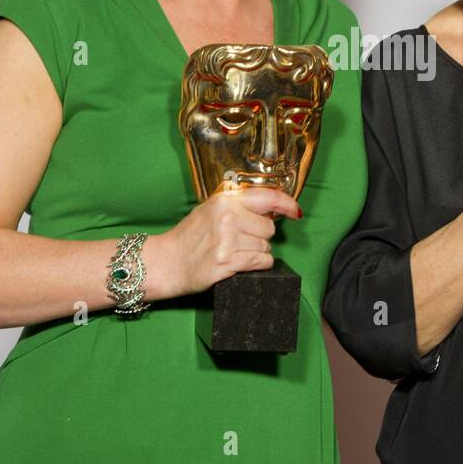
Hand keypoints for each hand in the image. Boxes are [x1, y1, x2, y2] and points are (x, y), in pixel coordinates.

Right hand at [149, 187, 301, 298]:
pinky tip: (242, 264)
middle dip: (260, 236)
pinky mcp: (227, 262)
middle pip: (269, 228)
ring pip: (266, 247)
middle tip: (239, 240)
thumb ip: (238, 205)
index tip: (296, 212)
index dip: (287, 204)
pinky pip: (261, 262)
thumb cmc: (190, 237)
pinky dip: (258, 265)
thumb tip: (274, 207)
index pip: (267, 198)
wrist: (167, 262)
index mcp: (225, 200)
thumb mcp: (210, 209)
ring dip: (257, 253)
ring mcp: (227, 240)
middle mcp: (227, 217)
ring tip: (235, 253)